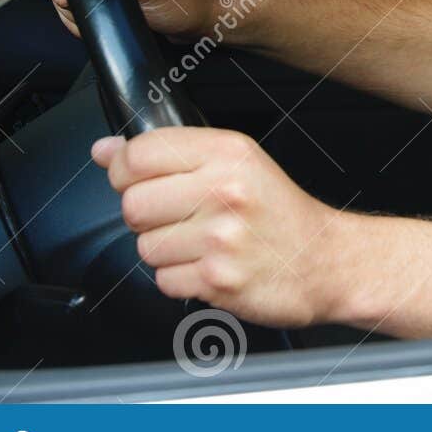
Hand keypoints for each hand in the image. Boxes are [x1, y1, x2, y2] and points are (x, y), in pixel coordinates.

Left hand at [93, 127, 348, 327]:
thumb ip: (170, 153)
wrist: (326, 261)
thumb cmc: (280, 213)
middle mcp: (225, 191)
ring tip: (203, 243)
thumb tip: (105, 151)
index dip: (126, 171)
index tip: (139, 180)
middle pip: (132, 204)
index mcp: (229, 152)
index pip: (139, 154)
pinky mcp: (217, 279)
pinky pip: (163, 281)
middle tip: (181, 217)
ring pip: (145, 246)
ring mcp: (221, 238)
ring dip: (166, 251)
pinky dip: (181, 279)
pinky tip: (210, 266)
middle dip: (147, 217)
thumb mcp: (237, 163)